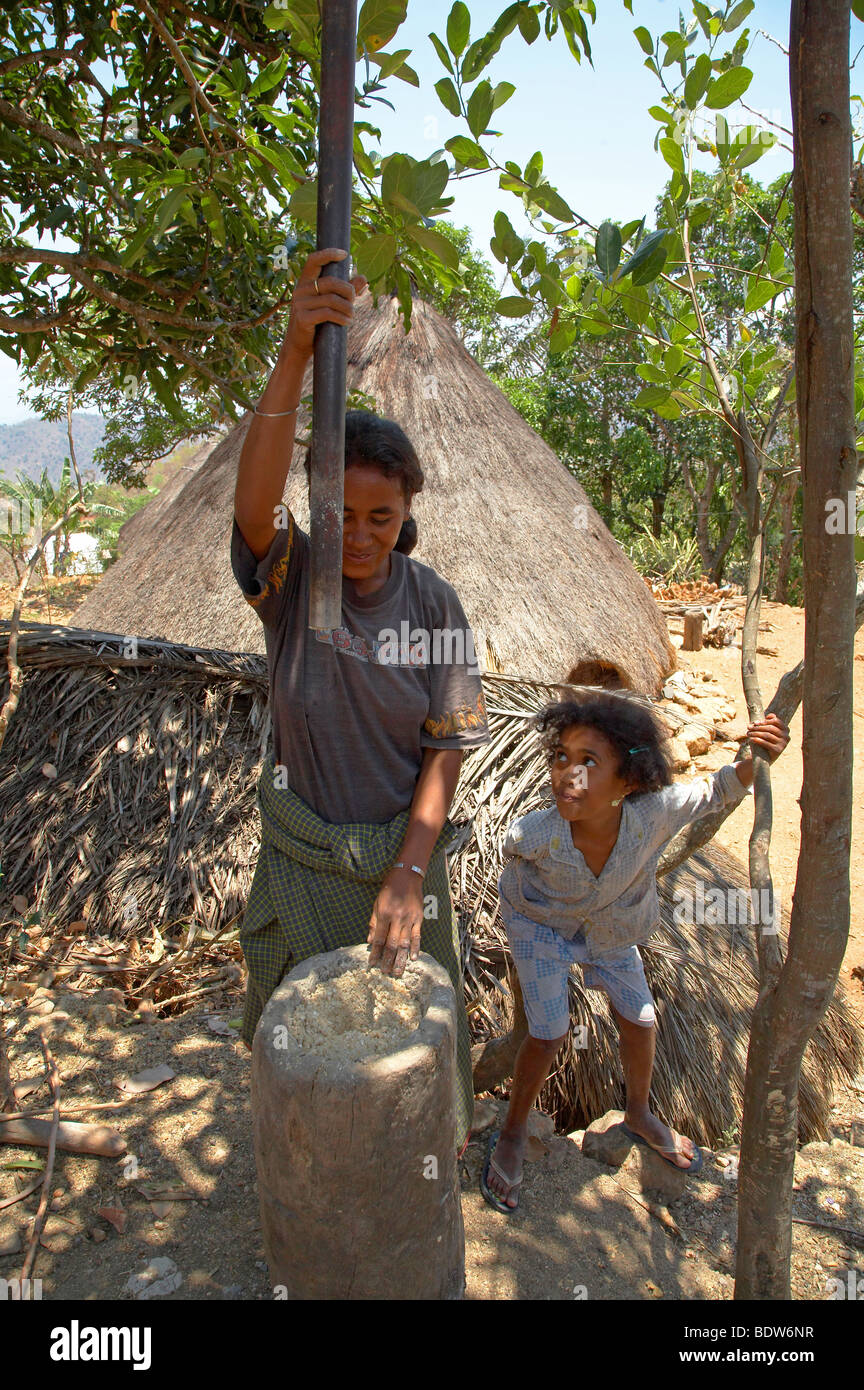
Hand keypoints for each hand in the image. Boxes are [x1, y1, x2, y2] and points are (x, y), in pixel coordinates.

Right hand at [281, 247, 366, 363]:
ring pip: (332, 300)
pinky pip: (328, 314)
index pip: (313, 260)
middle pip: (331, 282)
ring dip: (347, 308)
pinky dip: (342, 318)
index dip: (328, 254)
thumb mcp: (330, 303)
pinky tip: (347, 322)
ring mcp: (300, 304)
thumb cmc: (317, 321)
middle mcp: (300, 290)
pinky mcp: (303, 318)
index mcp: (306, 282)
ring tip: (351, 315)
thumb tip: (363, 278)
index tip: (345, 254)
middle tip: (353, 300)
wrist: (300, 345)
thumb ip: (345, 291)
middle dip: (348, 291)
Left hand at [367, 867, 423, 978]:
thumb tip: (371, 942)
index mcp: (384, 915)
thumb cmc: (389, 889)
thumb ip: (374, 923)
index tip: (372, 964)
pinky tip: (413, 959)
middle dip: (388, 960)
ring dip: (401, 959)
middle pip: (392, 944)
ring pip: (405, 943)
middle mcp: (397, 918)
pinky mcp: (419, 918)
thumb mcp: (377, 904)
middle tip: (385, 973)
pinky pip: (417, 936)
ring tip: (397, 971)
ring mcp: (410, 919)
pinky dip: (416, 948)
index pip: (379, 939)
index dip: (375, 953)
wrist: (407, 875)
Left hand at [746, 713, 789, 762]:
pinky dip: (757, 740)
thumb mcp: (769, 731)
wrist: (766, 757)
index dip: (765, 720)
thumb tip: (770, 715)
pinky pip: (766, 743)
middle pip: (770, 728)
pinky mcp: (778, 750)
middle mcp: (786, 736)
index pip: (776, 721)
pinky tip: (751, 739)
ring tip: (748, 733)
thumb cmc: (767, 741)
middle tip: (748, 727)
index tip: (755, 722)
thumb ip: (769, 722)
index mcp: (786, 729)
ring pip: (767, 735)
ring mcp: (783, 744)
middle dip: (758, 727)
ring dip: (755, 733)